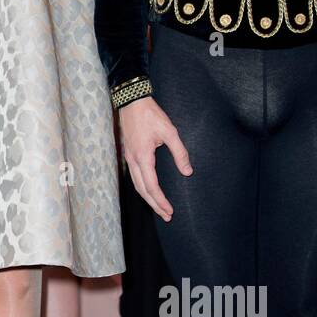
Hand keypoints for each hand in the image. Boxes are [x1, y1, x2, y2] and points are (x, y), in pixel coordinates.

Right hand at [119, 96, 191, 221]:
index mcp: (143, 157)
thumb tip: (187, 171)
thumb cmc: (151, 115)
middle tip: (166, 215)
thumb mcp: (170, 132)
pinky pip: (134, 176)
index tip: (170, 210)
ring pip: (136, 184)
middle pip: (142, 190)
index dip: (161, 200)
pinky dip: (141, 187)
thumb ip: (180, 153)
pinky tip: (148, 190)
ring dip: (147, 198)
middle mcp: (133, 160)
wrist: (132, 101)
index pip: (152, 186)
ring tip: (158, 207)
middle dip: (154, 204)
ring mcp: (128, 157)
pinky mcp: (128, 153)